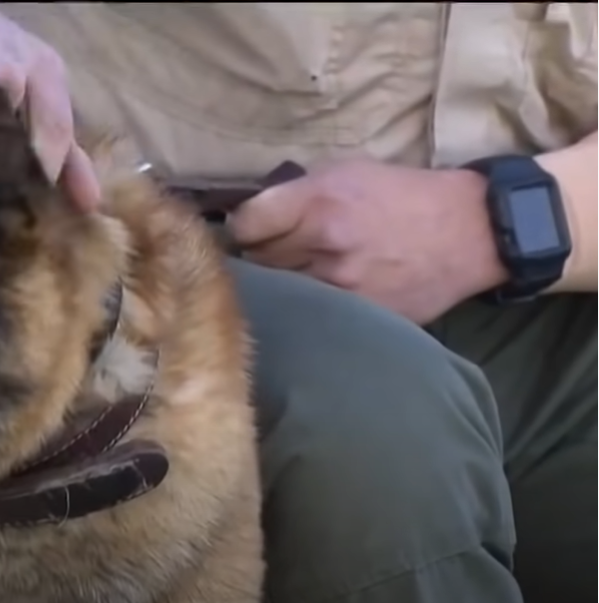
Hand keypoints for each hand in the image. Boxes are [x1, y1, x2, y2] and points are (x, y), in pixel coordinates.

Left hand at [227, 158, 507, 323]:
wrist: (472, 231)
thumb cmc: (403, 195)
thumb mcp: (347, 171)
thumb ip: (296, 192)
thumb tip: (249, 213)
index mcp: (319, 201)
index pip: (245, 224)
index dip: (243, 227)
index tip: (250, 230)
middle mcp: (325, 244)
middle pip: (256, 262)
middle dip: (259, 258)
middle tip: (272, 255)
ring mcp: (342, 286)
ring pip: (281, 294)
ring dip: (282, 288)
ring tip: (295, 277)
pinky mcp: (360, 317)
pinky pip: (313, 318)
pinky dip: (310, 311)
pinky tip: (319, 301)